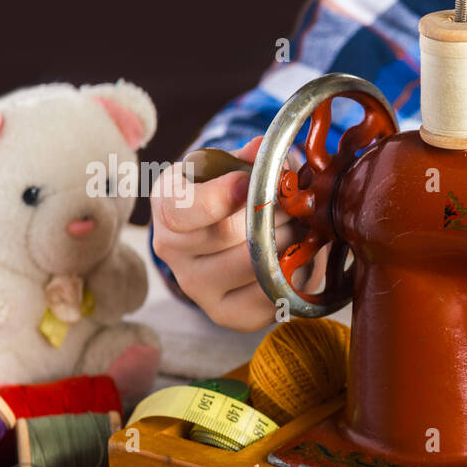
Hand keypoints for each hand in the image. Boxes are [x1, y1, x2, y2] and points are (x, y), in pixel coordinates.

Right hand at [149, 137, 323, 331]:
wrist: (236, 235)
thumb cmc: (235, 192)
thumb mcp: (236, 166)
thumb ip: (252, 158)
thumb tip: (262, 150)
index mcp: (167, 208)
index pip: (182, 211)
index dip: (218, 198)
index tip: (248, 182)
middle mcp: (172, 253)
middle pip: (230, 237)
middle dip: (274, 216)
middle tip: (294, 204)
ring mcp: (198, 289)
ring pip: (256, 267)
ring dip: (290, 242)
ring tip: (299, 228)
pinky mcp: (228, 316)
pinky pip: (272, 296)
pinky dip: (296, 273)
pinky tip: (296, 256)